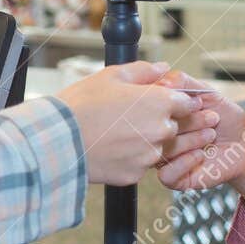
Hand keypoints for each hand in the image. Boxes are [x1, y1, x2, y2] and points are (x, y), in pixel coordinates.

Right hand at [59, 61, 203, 185]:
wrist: (57, 141)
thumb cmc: (81, 106)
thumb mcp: (111, 76)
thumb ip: (144, 71)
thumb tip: (163, 68)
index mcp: (159, 103)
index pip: (187, 102)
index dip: (174, 100)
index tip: (163, 100)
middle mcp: (160, 131)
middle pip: (172, 125)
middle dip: (157, 120)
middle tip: (129, 116)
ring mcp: (149, 156)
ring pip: (156, 146)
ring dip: (143, 140)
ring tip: (115, 132)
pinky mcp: (135, 175)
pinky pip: (139, 164)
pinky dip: (130, 157)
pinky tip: (110, 147)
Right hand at [152, 72, 244, 195]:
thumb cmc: (227, 121)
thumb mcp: (208, 93)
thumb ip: (184, 82)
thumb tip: (163, 79)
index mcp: (161, 116)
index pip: (149, 107)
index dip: (169, 102)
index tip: (191, 101)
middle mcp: (159, 136)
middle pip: (156, 129)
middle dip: (188, 121)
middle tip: (211, 118)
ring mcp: (164, 157)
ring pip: (161, 150)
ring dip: (190, 140)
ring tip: (211, 134)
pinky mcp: (173, 178)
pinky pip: (166, 174)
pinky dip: (184, 162)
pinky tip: (200, 154)